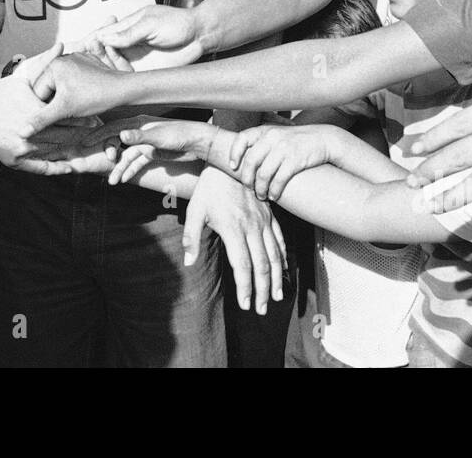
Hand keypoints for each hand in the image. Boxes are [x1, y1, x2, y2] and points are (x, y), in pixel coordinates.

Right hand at [0, 45, 91, 173]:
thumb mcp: (22, 77)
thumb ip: (44, 62)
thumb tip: (62, 44)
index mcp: (35, 111)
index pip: (67, 117)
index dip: (83, 118)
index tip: (96, 117)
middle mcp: (30, 132)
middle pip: (65, 136)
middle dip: (82, 135)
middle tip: (98, 134)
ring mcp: (22, 149)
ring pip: (55, 152)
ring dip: (72, 150)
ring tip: (87, 146)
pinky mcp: (14, 161)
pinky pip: (40, 168)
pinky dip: (56, 169)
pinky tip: (69, 167)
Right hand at [26, 52, 130, 131]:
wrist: (123, 89)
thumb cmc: (95, 97)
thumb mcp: (64, 110)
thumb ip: (41, 120)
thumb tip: (21, 132)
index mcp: (54, 65)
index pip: (38, 93)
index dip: (45, 109)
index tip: (56, 118)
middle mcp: (63, 58)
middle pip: (49, 88)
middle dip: (55, 103)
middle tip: (66, 115)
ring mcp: (76, 59)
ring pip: (62, 85)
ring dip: (65, 99)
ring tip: (77, 108)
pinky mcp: (87, 64)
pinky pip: (74, 80)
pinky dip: (76, 91)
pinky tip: (85, 100)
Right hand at [84, 5, 205, 66]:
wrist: (199, 36)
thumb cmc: (177, 23)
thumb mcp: (150, 23)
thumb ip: (128, 33)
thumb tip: (105, 38)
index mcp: (128, 27)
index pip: (103, 33)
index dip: (89, 39)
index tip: (75, 45)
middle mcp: (129, 44)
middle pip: (104, 50)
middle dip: (93, 51)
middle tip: (86, 50)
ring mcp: (136, 58)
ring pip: (112, 64)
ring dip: (103, 62)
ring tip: (99, 58)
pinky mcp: (144, 72)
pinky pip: (125, 76)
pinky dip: (116, 76)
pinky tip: (111, 75)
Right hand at [101, 118, 222, 183]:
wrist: (199, 143)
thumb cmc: (180, 135)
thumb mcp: (158, 137)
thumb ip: (139, 137)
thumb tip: (120, 136)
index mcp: (138, 123)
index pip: (112, 128)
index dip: (98, 135)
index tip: (85, 143)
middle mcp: (139, 132)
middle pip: (117, 142)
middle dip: (108, 154)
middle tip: (104, 165)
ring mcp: (146, 143)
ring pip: (127, 156)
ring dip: (119, 168)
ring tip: (112, 182)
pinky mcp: (153, 153)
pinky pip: (137, 163)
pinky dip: (130, 171)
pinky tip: (124, 180)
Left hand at [183, 166, 285, 313]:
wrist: (229, 162)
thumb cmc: (208, 188)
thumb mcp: (194, 209)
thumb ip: (192, 236)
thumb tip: (189, 262)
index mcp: (233, 228)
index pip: (243, 265)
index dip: (245, 287)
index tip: (244, 304)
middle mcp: (252, 227)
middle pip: (262, 265)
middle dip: (262, 291)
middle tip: (260, 309)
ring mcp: (263, 221)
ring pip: (274, 255)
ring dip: (275, 279)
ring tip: (275, 298)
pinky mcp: (269, 216)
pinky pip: (280, 240)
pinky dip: (283, 258)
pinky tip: (282, 271)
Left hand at [227, 122, 333, 201]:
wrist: (324, 139)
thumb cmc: (296, 141)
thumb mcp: (277, 135)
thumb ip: (262, 143)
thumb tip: (243, 161)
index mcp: (265, 130)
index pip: (242, 138)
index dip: (235, 153)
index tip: (233, 166)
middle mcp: (272, 137)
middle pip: (251, 161)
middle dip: (247, 178)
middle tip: (249, 188)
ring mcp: (284, 148)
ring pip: (264, 174)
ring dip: (260, 189)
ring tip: (261, 196)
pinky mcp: (295, 160)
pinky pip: (279, 180)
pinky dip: (274, 191)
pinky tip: (274, 196)